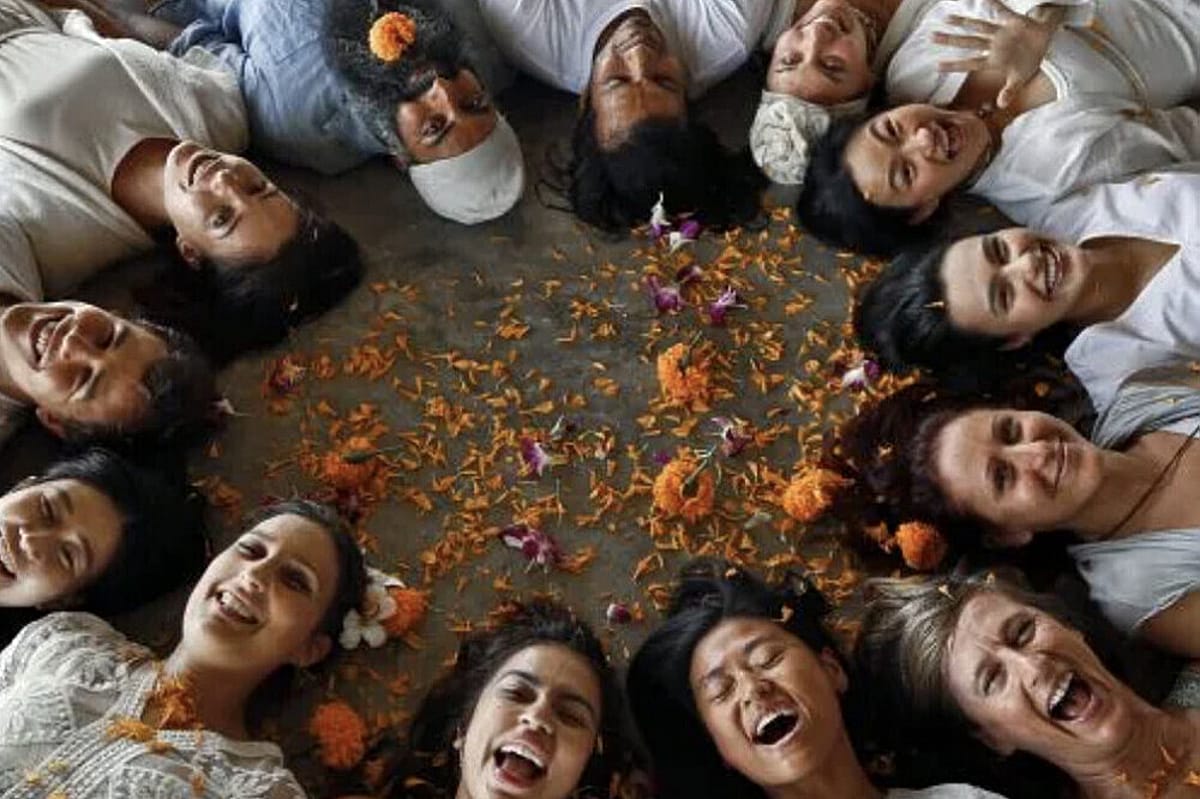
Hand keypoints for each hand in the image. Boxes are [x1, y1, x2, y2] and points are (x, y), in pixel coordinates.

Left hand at [933, 0, 1060, 108]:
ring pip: (979, 26)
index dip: (954, 65)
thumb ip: (1009, 91)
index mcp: (993, 60)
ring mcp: (1001, 33)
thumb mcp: (1019, 79)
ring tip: (946, 18)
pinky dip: (995, 5)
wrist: (1045, 42)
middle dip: (950, 40)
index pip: (970, 63)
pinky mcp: (1013, 22)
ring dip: (964, 22)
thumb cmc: (1029, 61)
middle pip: (968, 42)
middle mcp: (993, 45)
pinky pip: (1003, 12)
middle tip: (931, 37)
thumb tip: (1001, 106)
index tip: (937, 67)